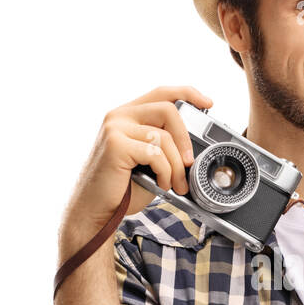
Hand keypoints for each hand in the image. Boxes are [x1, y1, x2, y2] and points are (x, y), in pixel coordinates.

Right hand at [60, 85, 212, 258]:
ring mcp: (115, 128)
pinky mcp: (115, 145)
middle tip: (190, 163)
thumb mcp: (147, 161)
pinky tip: (162, 185)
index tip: (207, 104)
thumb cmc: (122, 189)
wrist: (95, 211)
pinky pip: (155, 154)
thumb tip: (193, 147)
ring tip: (175, 183)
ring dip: (176, 165)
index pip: (162, 93)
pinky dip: (165, 172)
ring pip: (163, 137)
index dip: (188, 93)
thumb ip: (163, 145)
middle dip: (185, 138)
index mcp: (127, 115)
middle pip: (168, 109)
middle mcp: (118, 116)